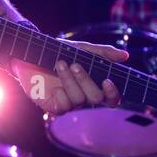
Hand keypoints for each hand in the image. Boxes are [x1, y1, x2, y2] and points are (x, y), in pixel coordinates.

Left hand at [12, 41, 126, 114]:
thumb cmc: (59, 52)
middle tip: (75, 64)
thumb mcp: (82, 49)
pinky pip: (65, 106)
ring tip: (60, 63)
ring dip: (70, 80)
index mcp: (94, 85)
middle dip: (86, 80)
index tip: (108, 80)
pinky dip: (60, 90)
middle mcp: (84, 97)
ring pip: (79, 99)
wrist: (31, 54)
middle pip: (96, 98)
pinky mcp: (55, 107)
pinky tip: (54, 79)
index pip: (112, 98)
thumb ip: (103, 53)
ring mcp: (70, 103)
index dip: (113, 94)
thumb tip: (125, 56)